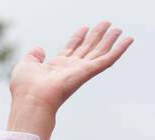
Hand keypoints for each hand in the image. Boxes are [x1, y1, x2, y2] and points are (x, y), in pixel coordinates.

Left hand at [8, 22, 132, 139]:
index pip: (71, 49)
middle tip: (107, 24)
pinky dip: (119, 49)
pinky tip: (128, 40)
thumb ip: (33, 56)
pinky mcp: (89, 72)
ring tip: (118, 29)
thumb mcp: (26, 65)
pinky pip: (108, 59)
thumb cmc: (25, 88)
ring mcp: (81, 71)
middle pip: (88, 49)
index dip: (78, 37)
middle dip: (97, 36)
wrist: (32, 100)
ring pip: (100, 52)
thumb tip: (39, 49)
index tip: (84, 27)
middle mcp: (71, 69)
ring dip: (110, 40)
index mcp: (56, 67)